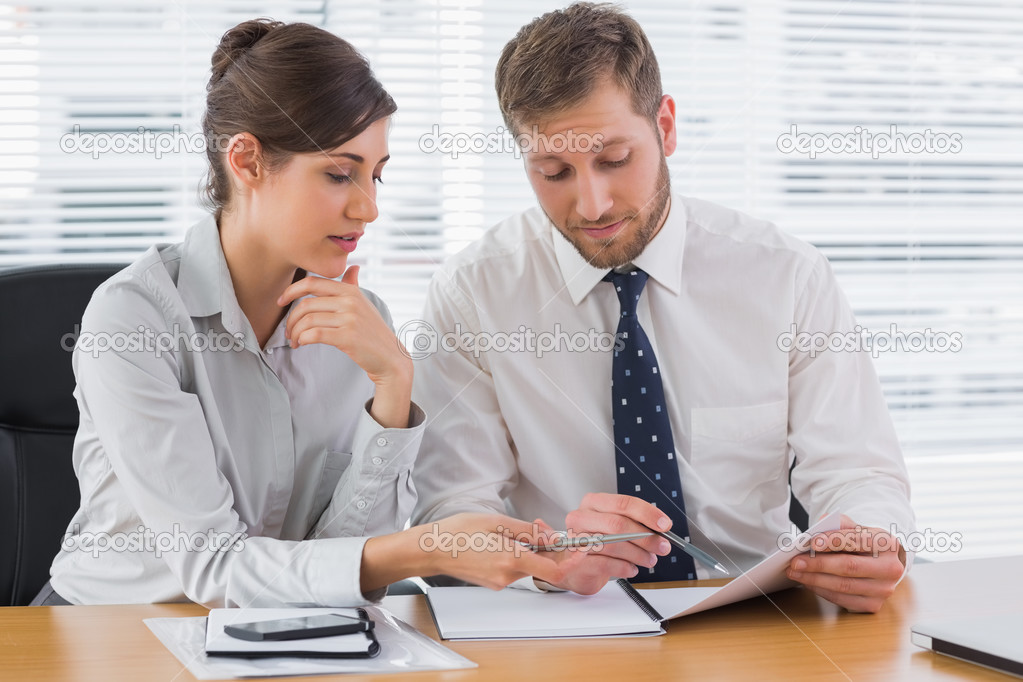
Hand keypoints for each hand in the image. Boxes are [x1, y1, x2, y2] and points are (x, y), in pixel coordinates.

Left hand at [278, 267, 412, 427]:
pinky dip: (303, 339)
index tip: (281, 301)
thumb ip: (353, 286)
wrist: (390, 357)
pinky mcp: (348, 337)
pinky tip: (301, 344)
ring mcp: (350, 319)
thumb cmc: (373, 332)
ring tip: (294, 341)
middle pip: (306, 304)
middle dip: (291, 319)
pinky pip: (315, 334)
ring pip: (308, 321)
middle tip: (288, 331)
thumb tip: (353, 267)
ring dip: (295, 332)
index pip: (312, 283)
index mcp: (350, 291)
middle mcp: (350, 301)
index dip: (291, 290)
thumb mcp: (364, 305)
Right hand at [361, 513, 579, 592]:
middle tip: (549, 530)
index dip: (573, 561)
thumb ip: (527, 530)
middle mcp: (508, 575)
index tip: (581, 549)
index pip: (554, 571)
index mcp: (511, 559)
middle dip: (552, 550)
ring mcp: (500, 581)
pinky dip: (520, 555)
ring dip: (534, 551)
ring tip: (523, 530)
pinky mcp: (494, 582)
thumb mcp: (497, 521)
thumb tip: (551, 536)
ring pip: (530, 566)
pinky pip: (516, 568)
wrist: (431, 550)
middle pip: (544, 567)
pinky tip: (509, 541)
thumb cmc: (457, 533)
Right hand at [538, 493, 673, 593]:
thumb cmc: (597, 542)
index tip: (665, 525)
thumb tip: (661, 530)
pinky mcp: (576, 562)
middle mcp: (582, 517)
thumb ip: (635, 523)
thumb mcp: (614, 526)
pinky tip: (632, 568)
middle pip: (618, 524)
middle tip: (662, 546)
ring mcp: (577, 539)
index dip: (647, 514)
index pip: (623, 503)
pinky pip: (607, 564)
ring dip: (638, 555)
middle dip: (646, 537)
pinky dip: (625, 567)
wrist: (572, 565)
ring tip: (649, 559)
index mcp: (593, 503)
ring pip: (614, 545)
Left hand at [786, 515, 905, 612]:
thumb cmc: (863, 543)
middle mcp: (890, 568)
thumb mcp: (856, 528)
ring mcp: (883, 589)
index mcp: (887, 543)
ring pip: (843, 586)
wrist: (881, 563)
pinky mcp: (873, 605)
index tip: (812, 542)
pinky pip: (842, 600)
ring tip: (795, 572)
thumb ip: (840, 524)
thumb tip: (820, 526)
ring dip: (814, 579)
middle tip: (795, 561)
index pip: (858, 540)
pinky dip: (822, 590)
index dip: (834, 541)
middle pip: (849, 567)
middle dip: (818, 564)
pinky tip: (808, 582)